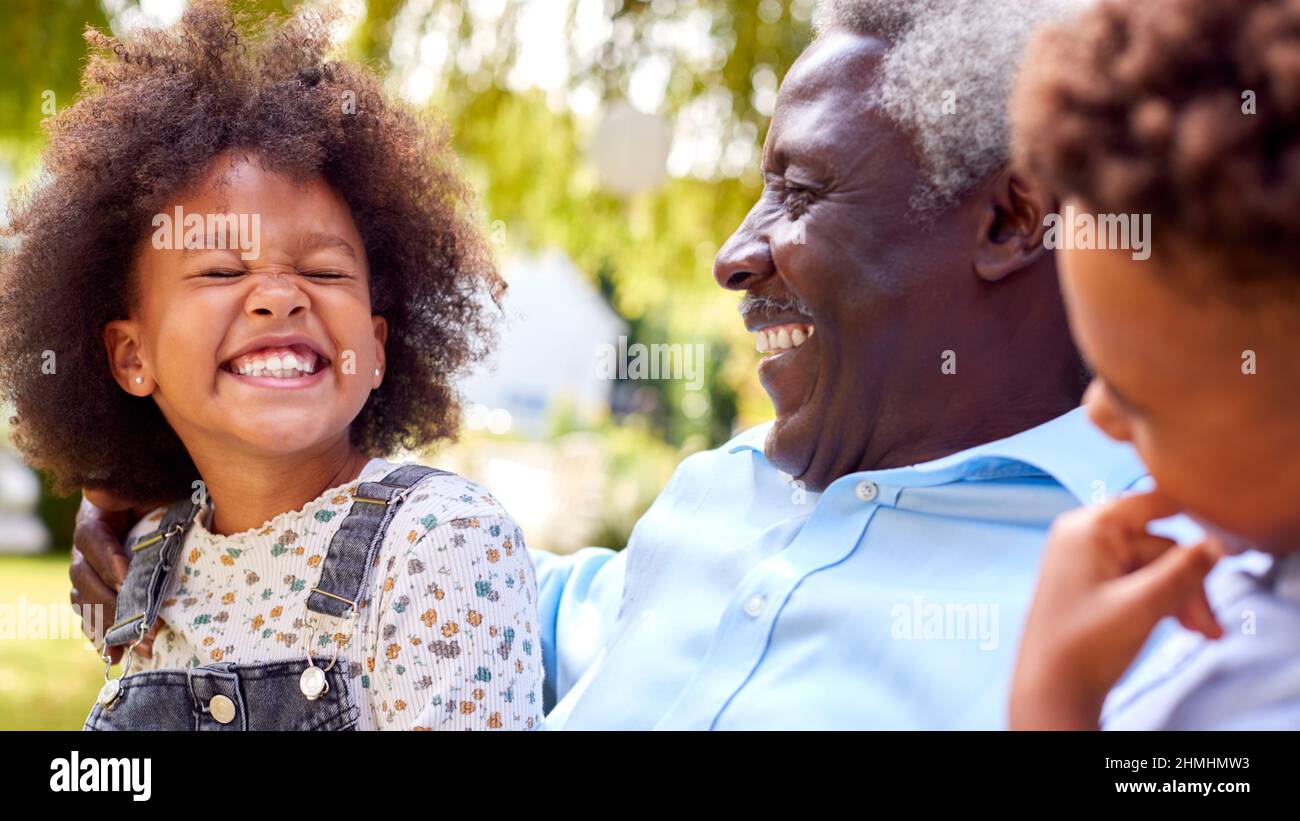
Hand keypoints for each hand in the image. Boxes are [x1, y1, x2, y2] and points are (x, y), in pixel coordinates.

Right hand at [72, 488, 167, 664]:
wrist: (169, 502)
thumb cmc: (168, 490)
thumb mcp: (161, 485)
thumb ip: (150, 493)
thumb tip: (130, 497)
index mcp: (97, 513)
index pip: (92, 537)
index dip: (106, 559)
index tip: (126, 579)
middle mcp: (87, 543)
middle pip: (84, 576)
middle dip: (112, 604)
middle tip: (140, 624)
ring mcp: (89, 567)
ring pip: (84, 600)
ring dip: (106, 626)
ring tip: (128, 647)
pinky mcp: (99, 588)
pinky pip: (90, 614)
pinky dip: (102, 635)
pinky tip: (114, 655)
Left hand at [1009, 489, 1222, 729]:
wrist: (1051, 690)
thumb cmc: (1086, 644)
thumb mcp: (1143, 604)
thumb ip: (1183, 571)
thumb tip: (1217, 543)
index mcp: (1089, 527)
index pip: (1151, 501)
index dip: (1192, 514)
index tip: (1224, 538)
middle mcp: (1085, 535)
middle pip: (1159, 544)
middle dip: (1189, 583)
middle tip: (1209, 624)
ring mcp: (1089, 560)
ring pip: (1155, 567)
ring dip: (1182, 597)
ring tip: (1203, 633)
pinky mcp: (1094, 585)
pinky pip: (1140, 581)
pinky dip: (1165, 602)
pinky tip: (1187, 628)